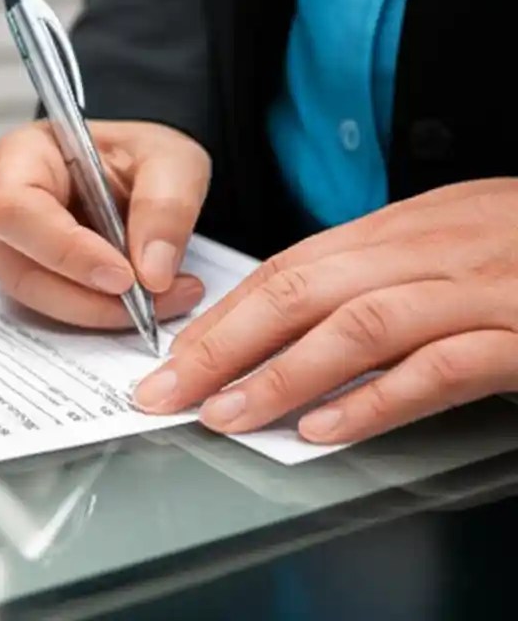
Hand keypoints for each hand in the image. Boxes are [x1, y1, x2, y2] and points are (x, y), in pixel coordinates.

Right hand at [0, 119, 211, 327]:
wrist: (139, 176)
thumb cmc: (138, 156)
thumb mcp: (170, 160)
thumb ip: (166, 205)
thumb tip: (153, 273)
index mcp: (20, 154)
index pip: (16, 209)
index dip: (65, 249)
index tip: (124, 277)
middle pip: (19, 267)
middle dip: (88, 295)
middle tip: (152, 299)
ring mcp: (8, 246)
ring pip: (37, 297)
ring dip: (99, 310)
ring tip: (162, 300)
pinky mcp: (28, 277)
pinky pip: (54, 307)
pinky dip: (100, 313)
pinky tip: (143, 302)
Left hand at [132, 178, 517, 443]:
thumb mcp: (457, 244)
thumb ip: (385, 273)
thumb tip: (300, 320)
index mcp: (411, 224)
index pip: (292, 266)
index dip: (225, 314)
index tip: (173, 356)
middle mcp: (437, 246)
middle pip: (304, 288)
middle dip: (223, 343)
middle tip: (168, 391)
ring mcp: (485, 287)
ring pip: (360, 323)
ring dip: (281, 373)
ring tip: (226, 415)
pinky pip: (442, 365)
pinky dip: (378, 399)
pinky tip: (328, 429)